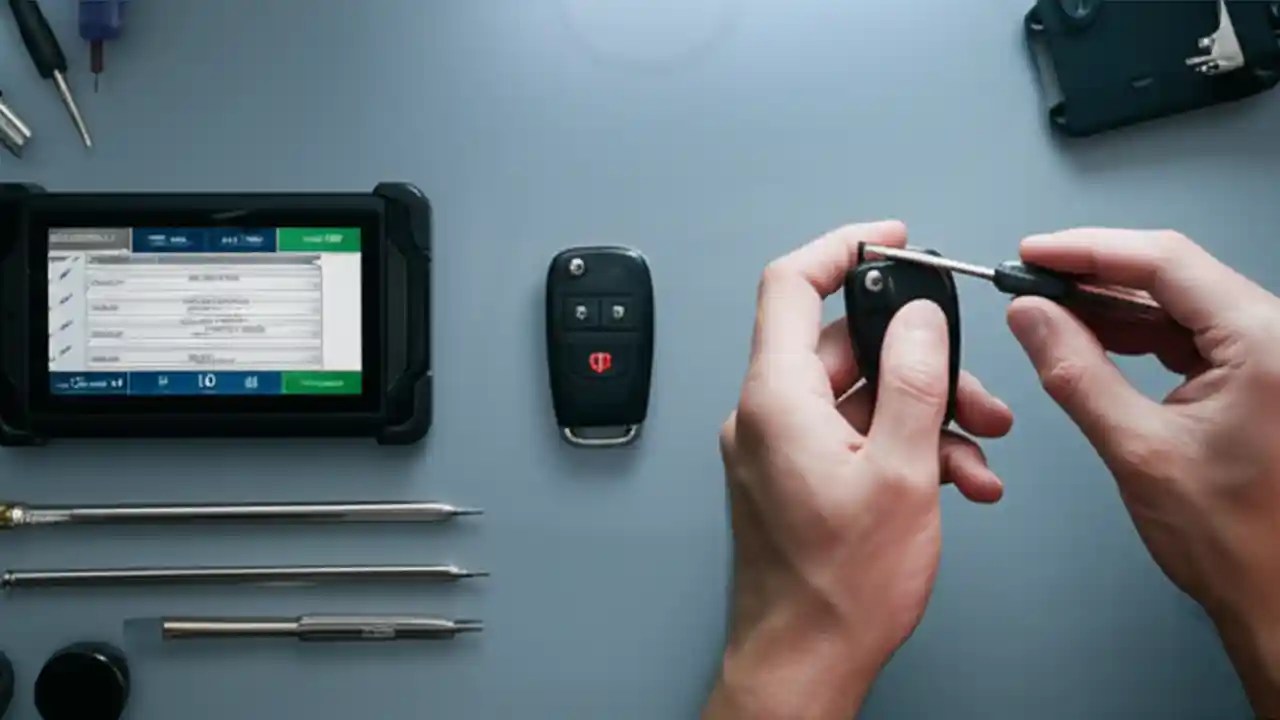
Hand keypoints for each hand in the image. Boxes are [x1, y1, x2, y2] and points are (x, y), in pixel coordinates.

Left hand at [704, 222, 1013, 719]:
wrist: (804, 662)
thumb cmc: (838, 590)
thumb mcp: (903, 472)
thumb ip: (916, 381)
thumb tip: (920, 318)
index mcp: (776, 399)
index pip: (792, 285)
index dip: (842, 248)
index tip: (889, 238)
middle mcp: (766, 415)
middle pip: (845, 346)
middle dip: (921, 361)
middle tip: (976, 389)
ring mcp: (778, 447)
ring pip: (859, 395)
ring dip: (926, 412)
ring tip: (979, 451)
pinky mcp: (794, 476)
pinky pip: (851, 435)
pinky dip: (903, 446)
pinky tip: (955, 479)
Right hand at [1006, 229, 1279, 715]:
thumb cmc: (1238, 541)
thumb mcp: (1137, 449)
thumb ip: (1076, 371)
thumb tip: (1032, 316)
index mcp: (1266, 345)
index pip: (1166, 264)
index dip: (1089, 250)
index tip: (1034, 254)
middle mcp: (1277, 340)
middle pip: (1173, 276)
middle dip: (1094, 276)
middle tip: (1029, 281)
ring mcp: (1270, 357)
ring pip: (1177, 303)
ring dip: (1110, 306)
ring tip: (1047, 311)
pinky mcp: (1257, 375)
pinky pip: (1188, 334)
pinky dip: (1136, 333)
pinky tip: (1090, 338)